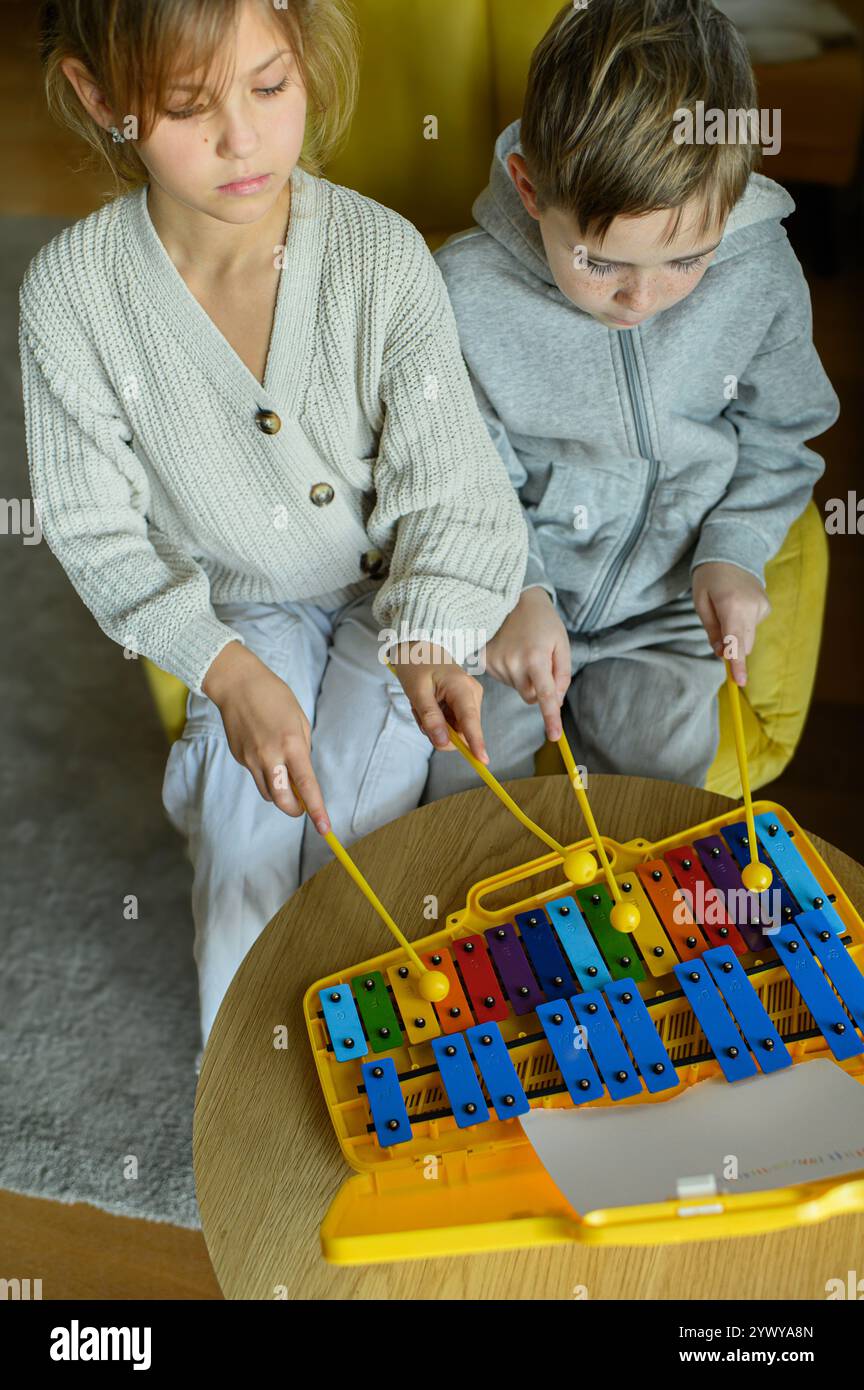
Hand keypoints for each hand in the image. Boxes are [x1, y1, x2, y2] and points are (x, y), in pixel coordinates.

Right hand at [201, 640, 330, 832]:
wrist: (237, 684)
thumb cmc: (274, 696)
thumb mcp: (299, 719)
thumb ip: (302, 748)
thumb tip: (301, 774)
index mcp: (291, 744)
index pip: (306, 785)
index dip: (317, 809)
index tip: (325, 828)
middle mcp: (269, 756)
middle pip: (281, 800)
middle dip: (294, 810)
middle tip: (302, 807)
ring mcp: (250, 759)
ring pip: (267, 793)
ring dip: (279, 793)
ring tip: (284, 773)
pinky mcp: (238, 757)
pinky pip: (256, 775)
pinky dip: (266, 774)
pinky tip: (264, 750)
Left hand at [388, 641, 488, 763]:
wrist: (420, 647)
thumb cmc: (417, 664)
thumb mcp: (417, 691)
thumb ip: (430, 717)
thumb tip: (443, 743)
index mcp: (462, 688)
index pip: (470, 721)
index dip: (476, 743)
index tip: (483, 761)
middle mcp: (473, 695)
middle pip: (461, 731)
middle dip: (438, 730)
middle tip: (419, 712)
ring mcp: (471, 699)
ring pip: (454, 730)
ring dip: (435, 725)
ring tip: (422, 705)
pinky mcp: (465, 703)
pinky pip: (452, 724)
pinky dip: (437, 720)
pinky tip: (428, 705)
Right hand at [481, 587, 570, 739]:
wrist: (514, 599)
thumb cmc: (543, 623)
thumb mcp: (562, 645)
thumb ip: (562, 676)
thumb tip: (555, 702)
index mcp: (536, 658)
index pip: (545, 695)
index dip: (551, 717)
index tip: (554, 736)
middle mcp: (513, 664)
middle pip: (530, 695)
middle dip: (538, 686)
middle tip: (539, 661)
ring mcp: (495, 663)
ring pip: (516, 687)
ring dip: (523, 676)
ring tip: (522, 650)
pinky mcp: (484, 661)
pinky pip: (502, 679)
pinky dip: (509, 671)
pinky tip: (509, 651)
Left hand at [692, 562, 770, 685]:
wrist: (732, 553)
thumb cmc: (709, 578)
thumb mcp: (701, 603)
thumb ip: (712, 630)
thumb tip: (721, 654)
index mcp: (730, 605)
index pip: (735, 641)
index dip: (736, 663)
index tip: (740, 682)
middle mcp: (751, 607)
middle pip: (743, 643)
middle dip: (731, 649)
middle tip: (717, 636)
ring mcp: (762, 607)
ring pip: (748, 637)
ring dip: (737, 635)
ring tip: (726, 610)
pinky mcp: (767, 607)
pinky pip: (753, 627)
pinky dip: (743, 624)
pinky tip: (737, 606)